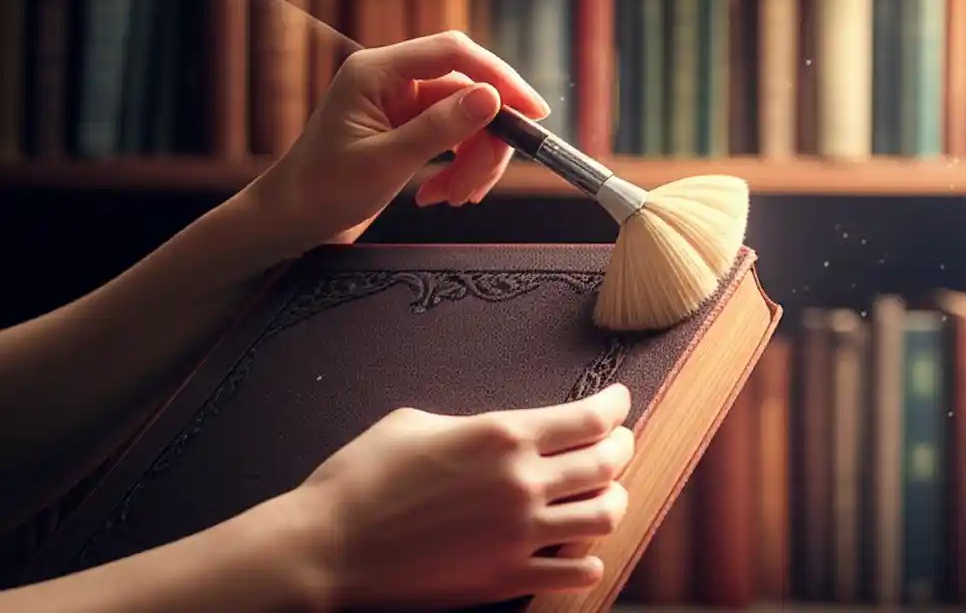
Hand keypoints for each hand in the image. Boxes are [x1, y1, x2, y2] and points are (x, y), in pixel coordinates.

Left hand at [244, 31, 550, 254]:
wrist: (291, 221)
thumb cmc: (323, 191)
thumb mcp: (387, 162)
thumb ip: (441, 128)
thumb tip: (492, 98)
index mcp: (377, 72)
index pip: (455, 53)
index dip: (500, 78)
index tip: (532, 111)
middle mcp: (391, 79)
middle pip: (468, 92)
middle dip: (483, 141)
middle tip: (478, 186)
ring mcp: (401, 104)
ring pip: (466, 120)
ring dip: (471, 161)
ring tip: (454, 199)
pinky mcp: (408, 128)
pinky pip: (453, 138)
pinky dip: (458, 168)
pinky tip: (439, 195)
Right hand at [289, 383, 634, 609]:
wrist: (328, 547)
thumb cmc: (360, 478)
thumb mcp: (415, 422)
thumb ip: (473, 423)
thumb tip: (499, 429)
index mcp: (502, 434)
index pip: (591, 417)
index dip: (617, 406)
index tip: (621, 402)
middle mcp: (522, 482)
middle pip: (609, 462)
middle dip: (623, 447)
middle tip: (619, 442)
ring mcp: (519, 535)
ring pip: (605, 515)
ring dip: (613, 500)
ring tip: (603, 493)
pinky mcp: (507, 578)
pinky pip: (578, 571)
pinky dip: (587, 557)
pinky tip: (577, 548)